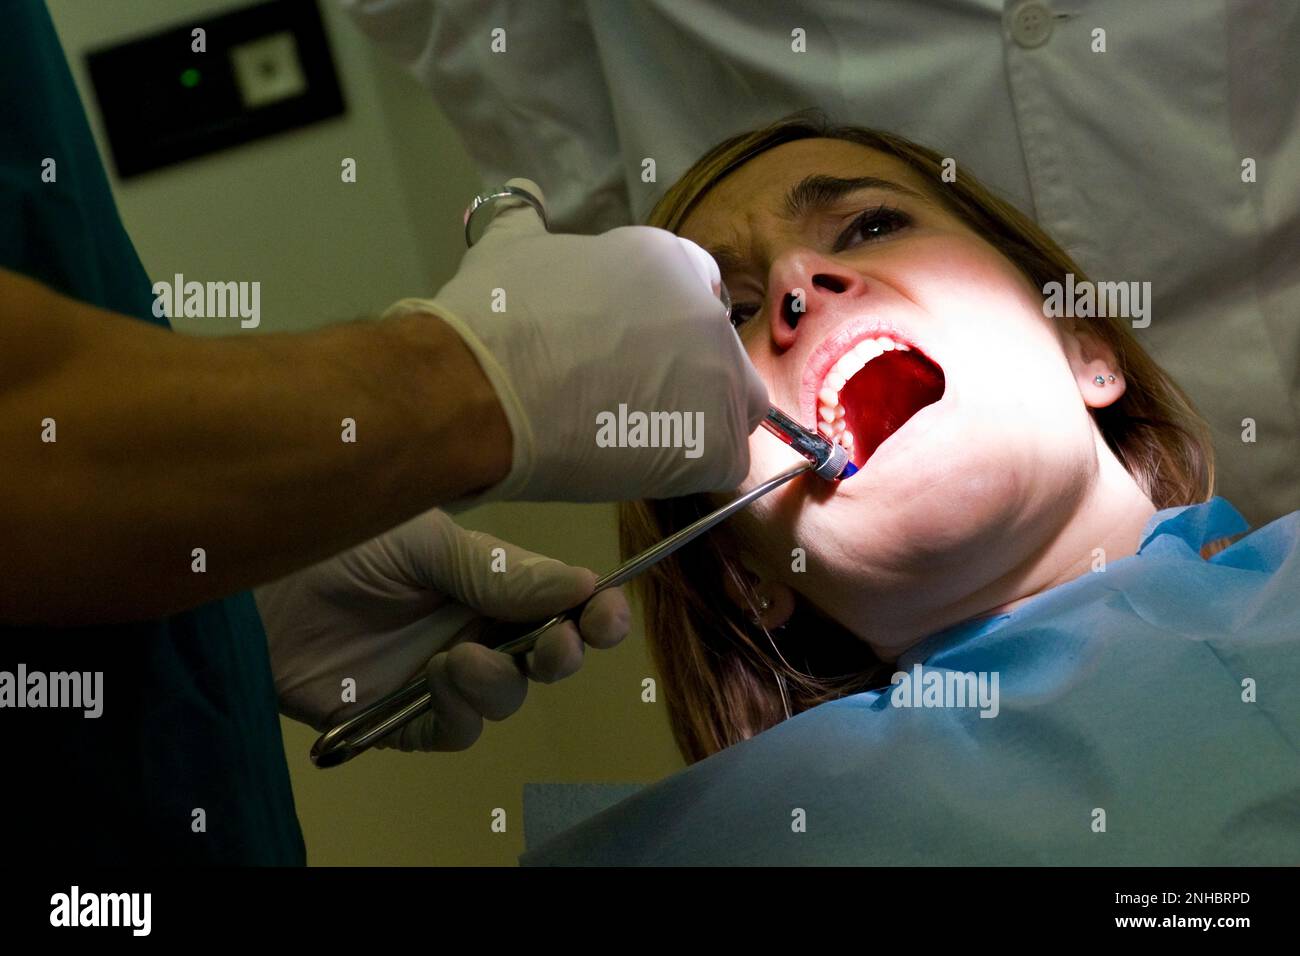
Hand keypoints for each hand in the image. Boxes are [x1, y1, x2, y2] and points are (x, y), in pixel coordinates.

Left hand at [256, 508, 629, 750]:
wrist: (252, 579)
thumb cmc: (336, 540)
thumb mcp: (424, 540)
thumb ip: (499, 570)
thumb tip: (582, 584)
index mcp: (486, 578)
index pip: (558, 601)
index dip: (592, 612)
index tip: (608, 613)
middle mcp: (471, 628)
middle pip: (544, 657)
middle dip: (564, 651)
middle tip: (561, 642)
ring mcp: (437, 674)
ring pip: (504, 699)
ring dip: (501, 681)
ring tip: (463, 656)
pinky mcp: (399, 717)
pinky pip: (452, 731)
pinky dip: (459, 711)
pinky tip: (439, 677)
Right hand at [385, 178, 769, 506]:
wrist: (482, 391)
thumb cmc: (495, 318)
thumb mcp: (509, 248)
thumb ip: (528, 220)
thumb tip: (523, 191)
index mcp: (667, 259)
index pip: (696, 288)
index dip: (664, 324)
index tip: (627, 348)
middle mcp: (706, 314)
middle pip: (717, 350)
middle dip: (685, 373)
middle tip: (624, 397)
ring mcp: (719, 379)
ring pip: (729, 407)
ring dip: (693, 421)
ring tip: (632, 435)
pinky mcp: (715, 443)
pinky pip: (721, 462)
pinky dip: (688, 468)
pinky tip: (641, 465)